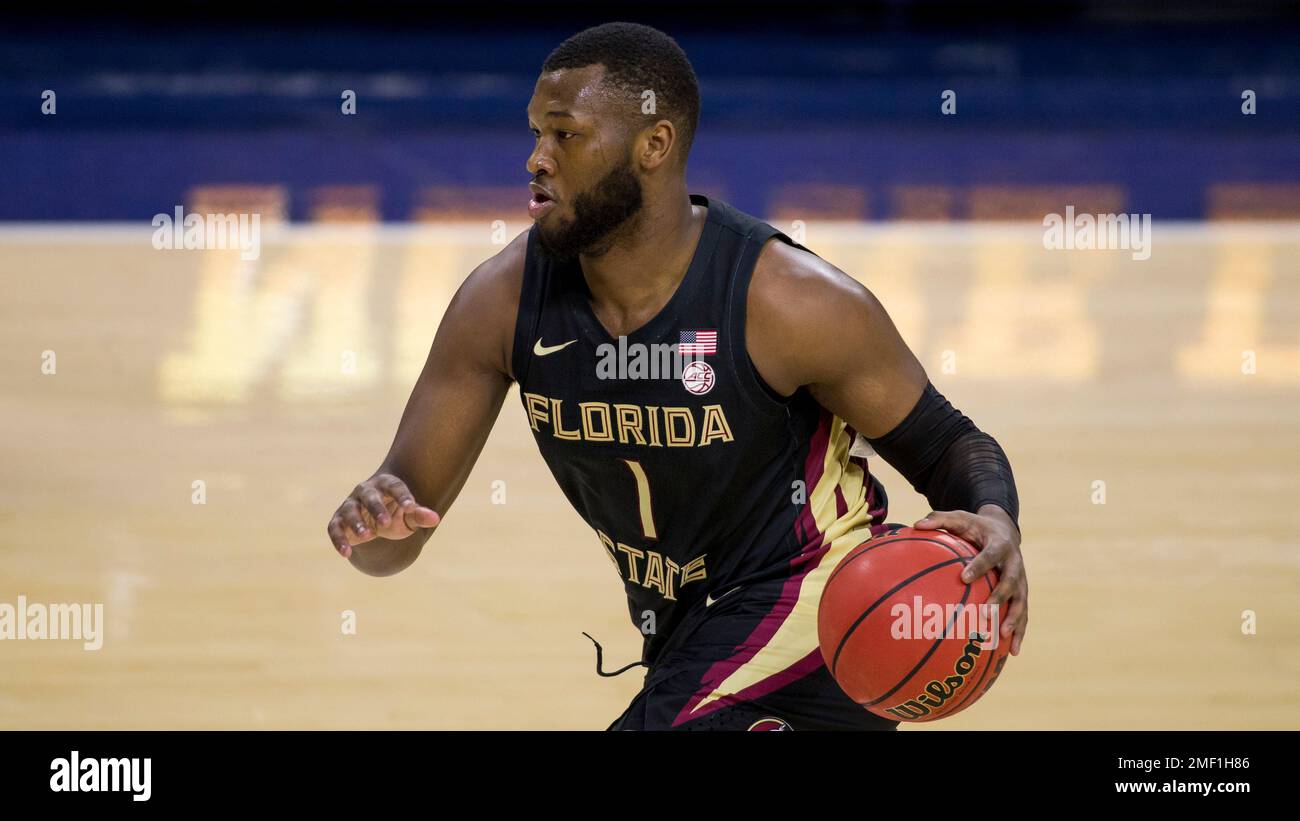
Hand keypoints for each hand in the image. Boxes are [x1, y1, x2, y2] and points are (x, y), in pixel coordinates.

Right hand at [326, 473, 440, 558]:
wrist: (375, 518)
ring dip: (357, 523)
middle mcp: (365, 491)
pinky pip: (335, 528)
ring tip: (367, 536)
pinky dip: (339, 540)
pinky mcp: (338, 521)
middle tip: (385, 523)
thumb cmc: (396, 513)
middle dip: (376, 508)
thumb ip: (419, 515)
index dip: (403, 496)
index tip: (411, 508)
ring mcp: (350, 505)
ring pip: (350, 511)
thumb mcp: (409, 516)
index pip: (395, 487)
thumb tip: (435, 519)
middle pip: (369, 496)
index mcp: (386, 485)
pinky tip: (346, 553)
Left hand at [913, 505, 1027, 655]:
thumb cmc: (975, 526)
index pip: (990, 556)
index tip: (964, 578)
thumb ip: (938, 519)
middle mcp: (1015, 563)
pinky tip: (1012, 652)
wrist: (1005, 529)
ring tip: (1003, 637)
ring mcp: (1021, 579)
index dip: (979, 566)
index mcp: (999, 544)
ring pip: (1021, 602)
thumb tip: (915, 523)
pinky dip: (1019, 632)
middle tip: (986, 615)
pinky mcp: (1022, 592)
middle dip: (1000, 599)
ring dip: (1014, 620)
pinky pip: (1023, 614)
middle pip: (1011, 583)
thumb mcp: (958, 518)